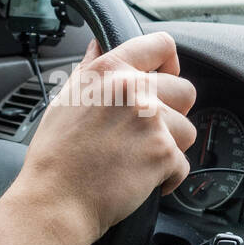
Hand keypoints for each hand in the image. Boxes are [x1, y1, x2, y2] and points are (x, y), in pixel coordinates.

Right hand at [10, 31, 196, 244]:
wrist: (57, 200)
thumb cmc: (55, 155)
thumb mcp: (66, 99)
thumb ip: (90, 69)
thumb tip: (98, 45)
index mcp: (110, 70)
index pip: (161, 45)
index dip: (168, 62)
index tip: (166, 75)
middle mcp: (134, 91)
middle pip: (185, 90)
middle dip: (173, 112)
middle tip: (148, 130)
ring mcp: (152, 122)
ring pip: (187, 129)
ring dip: (170, 146)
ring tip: (140, 157)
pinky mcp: (164, 154)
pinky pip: (183, 163)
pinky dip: (167, 176)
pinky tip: (141, 178)